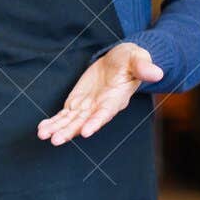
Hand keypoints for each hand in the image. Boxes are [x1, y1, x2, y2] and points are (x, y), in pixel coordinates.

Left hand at [36, 42, 162, 145]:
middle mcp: (101, 107)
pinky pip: (63, 116)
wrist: (120, 60)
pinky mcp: (77, 104)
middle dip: (70, 131)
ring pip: (71, 122)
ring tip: (43, 136)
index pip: (105, 112)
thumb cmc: (131, 59)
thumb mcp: (137, 58)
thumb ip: (144, 67)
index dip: (96, 122)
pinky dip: (53, 122)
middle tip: (55, 141)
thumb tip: (157, 72)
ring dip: (57, 129)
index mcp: (116, 99)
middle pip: (84, 122)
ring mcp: (88, 108)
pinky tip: (42, 130)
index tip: (86, 132)